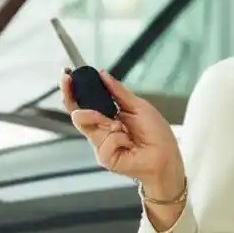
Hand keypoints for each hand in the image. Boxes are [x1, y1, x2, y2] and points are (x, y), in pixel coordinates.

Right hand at [60, 69, 183, 198]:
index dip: (71, 91)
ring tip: (124, 129)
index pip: (82, 103)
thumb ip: (118, 92)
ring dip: (109, 123)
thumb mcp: (138, 106)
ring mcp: (101, 145)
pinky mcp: (105, 158)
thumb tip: (103, 74)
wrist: (166, 157)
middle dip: (85, 107)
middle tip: (106, 112)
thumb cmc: (156, 134)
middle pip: (78, 115)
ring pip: (89, 127)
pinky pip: (105, 143)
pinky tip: (129, 144)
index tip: (66, 77)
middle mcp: (100, 130)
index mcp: (107, 116)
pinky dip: (119, 139)